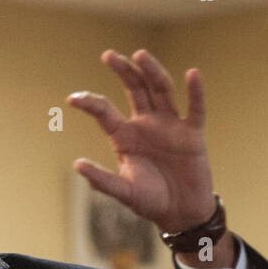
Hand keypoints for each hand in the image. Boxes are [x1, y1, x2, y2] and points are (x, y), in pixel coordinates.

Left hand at [69, 49, 215, 234]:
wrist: (181, 213)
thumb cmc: (150, 201)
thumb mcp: (124, 192)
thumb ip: (102, 180)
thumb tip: (77, 165)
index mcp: (125, 136)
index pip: (105, 112)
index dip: (90, 104)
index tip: (72, 99)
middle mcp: (146, 124)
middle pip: (134, 89)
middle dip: (123, 72)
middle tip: (108, 56)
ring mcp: (170, 126)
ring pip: (161, 90)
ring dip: (152, 71)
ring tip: (140, 55)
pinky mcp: (193, 134)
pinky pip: (195, 109)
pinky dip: (195, 92)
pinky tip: (192, 74)